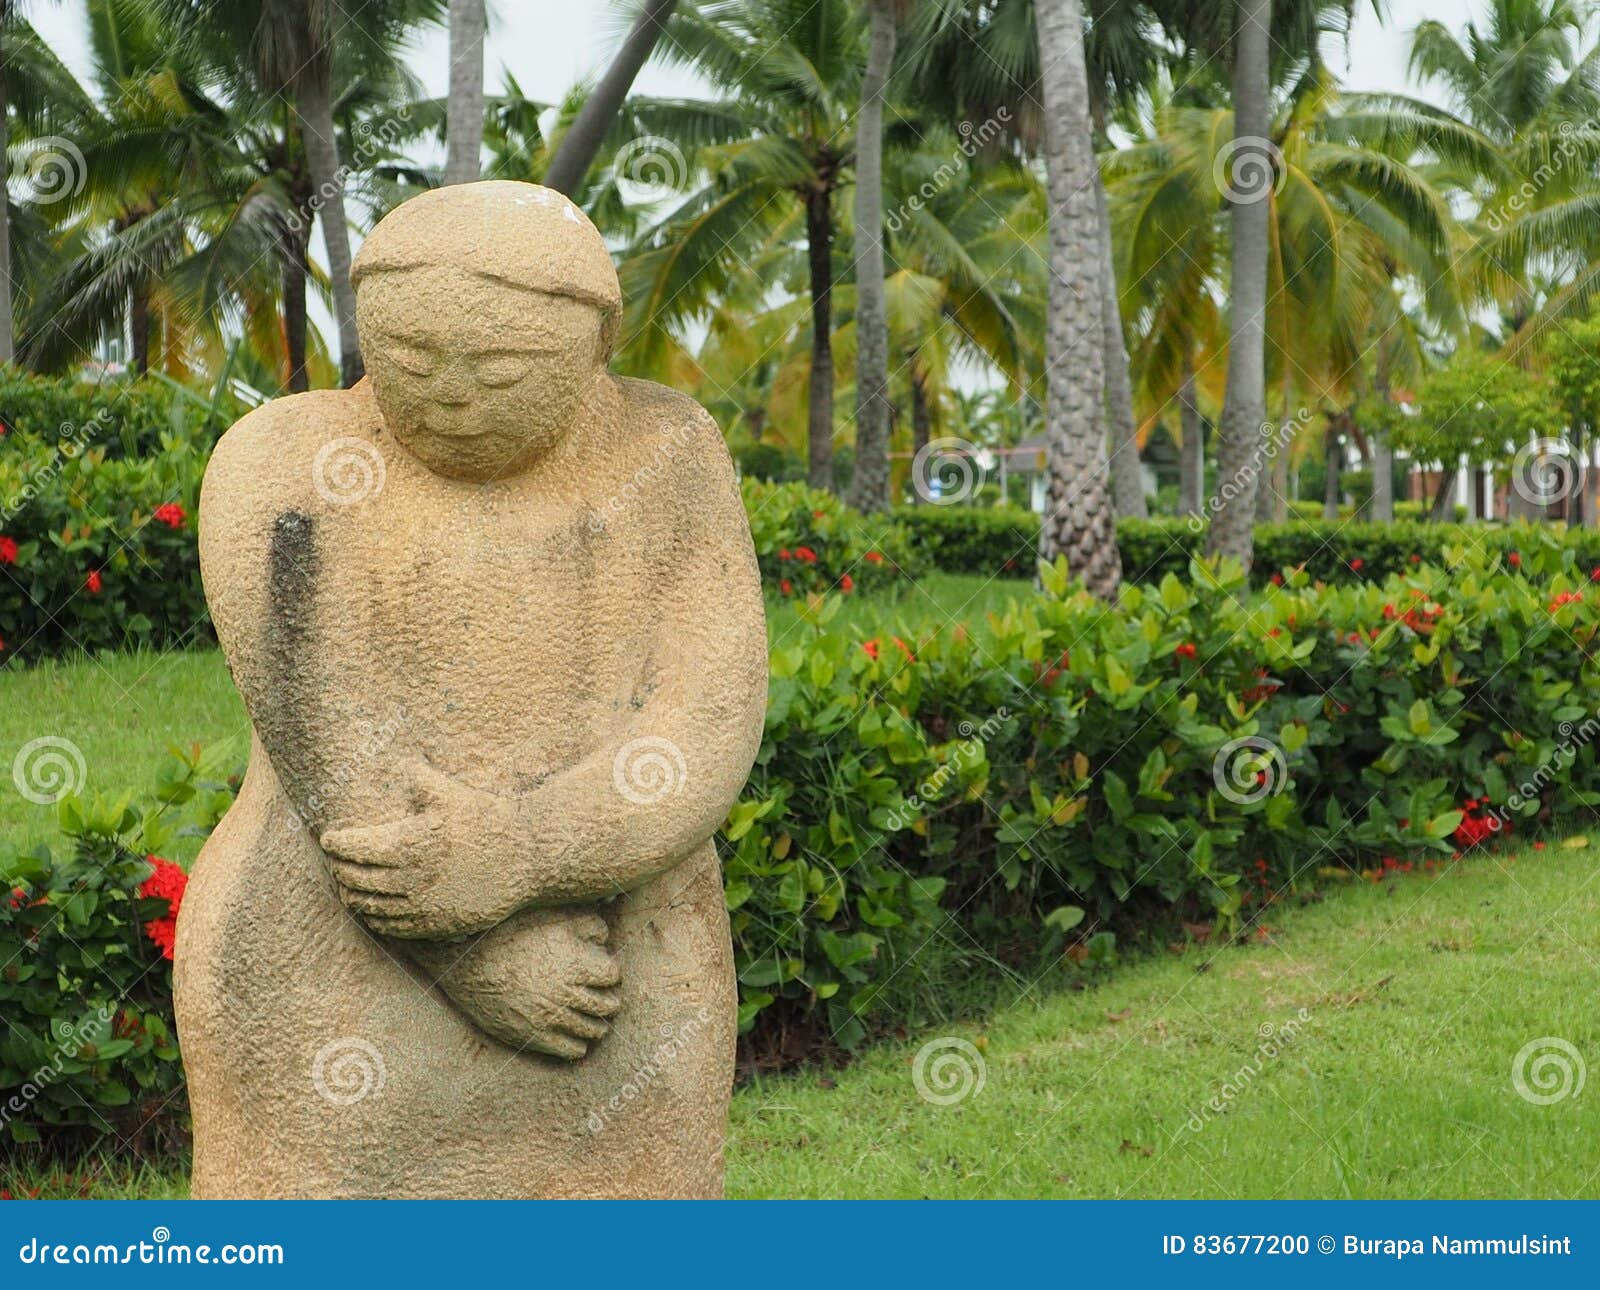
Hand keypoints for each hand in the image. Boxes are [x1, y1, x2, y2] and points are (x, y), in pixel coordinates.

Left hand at [320, 759, 527, 938]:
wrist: (526, 858)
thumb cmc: (488, 821)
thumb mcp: (452, 793)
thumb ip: (420, 781)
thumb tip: (401, 767)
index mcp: (408, 845)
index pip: (355, 848)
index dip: (336, 843)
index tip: (329, 837)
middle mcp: (410, 879)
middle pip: (355, 878)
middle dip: (339, 868)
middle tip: (336, 859)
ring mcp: (422, 906)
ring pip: (369, 906)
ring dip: (352, 895)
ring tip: (348, 884)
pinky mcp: (436, 924)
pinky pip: (392, 927)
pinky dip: (374, 918)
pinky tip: (373, 908)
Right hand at [421, 907, 623, 1059]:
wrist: (467, 962)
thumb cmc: (510, 934)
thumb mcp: (551, 917)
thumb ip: (585, 924)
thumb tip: (605, 938)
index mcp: (574, 964)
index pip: (613, 975)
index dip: (610, 970)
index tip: (603, 969)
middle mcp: (566, 994)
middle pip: (607, 1006)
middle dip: (610, 999)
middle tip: (607, 996)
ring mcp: (550, 1018)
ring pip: (592, 1030)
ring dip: (598, 1023)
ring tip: (595, 1018)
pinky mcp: (533, 1037)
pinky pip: (571, 1050)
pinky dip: (579, 1044)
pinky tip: (575, 1035)